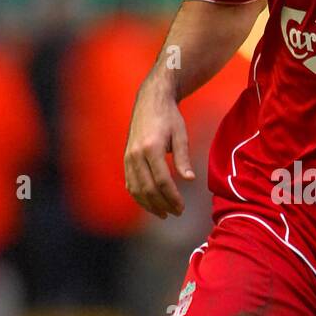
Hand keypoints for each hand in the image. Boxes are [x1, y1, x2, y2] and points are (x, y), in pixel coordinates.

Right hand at [124, 79, 194, 218]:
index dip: (172, 197)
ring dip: (149, 205)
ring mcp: (128, 157)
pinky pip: (130, 183)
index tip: (182, 208)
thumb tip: (190, 180)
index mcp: (151, 147)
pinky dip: (139, 197)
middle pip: (148, 188)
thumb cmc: (169, 117)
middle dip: (162, 204)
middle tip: (176, 213)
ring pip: (136, 189)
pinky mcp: (126, 159)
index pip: (162, 180)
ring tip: (164, 213)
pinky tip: (150, 204)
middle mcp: (136, 154)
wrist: (150, 101)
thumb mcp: (181, 134)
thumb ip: (184, 158)